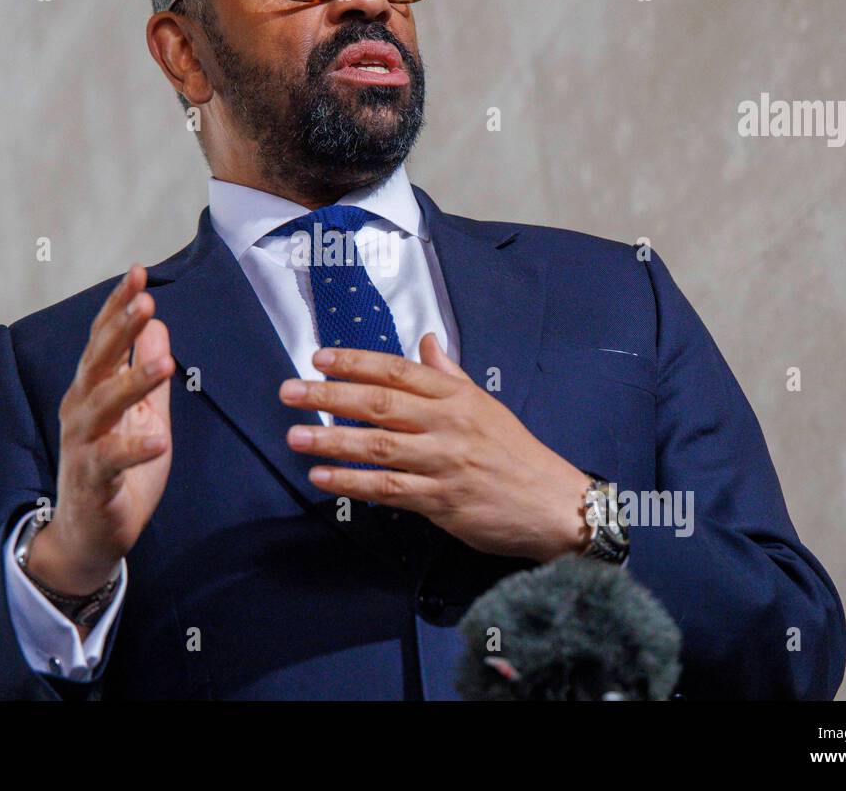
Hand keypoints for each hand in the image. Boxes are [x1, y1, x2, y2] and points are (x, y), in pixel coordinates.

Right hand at [28, 264, 174, 600]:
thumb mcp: (142, 412)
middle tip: (144, 301)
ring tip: (164, 363)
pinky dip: (134, 449)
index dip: (119, 306)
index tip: (138, 273)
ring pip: (103, 407)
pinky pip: (112, 461)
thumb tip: (159, 322)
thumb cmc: (117, 469)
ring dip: (133, 382)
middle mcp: (80, 410)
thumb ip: (147, 368)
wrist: (90, 534)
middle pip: (97, 362)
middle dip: (120, 330)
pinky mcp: (92, 481)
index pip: (104, 339)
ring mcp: (82, 445)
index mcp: (92, 389)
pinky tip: (158, 438)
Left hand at [278, 333, 590, 562]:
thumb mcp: (486, 405)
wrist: (555, 505)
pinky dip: (354, 483)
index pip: (398, 371)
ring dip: (333, 440)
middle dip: (330, 396)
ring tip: (295, 436)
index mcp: (457, 398)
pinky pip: (389, 489)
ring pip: (379, 447)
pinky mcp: (442, 501)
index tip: (319, 358)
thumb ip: (449, 376)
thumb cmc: (517, 454)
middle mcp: (448, 425)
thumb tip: (427, 340)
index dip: (356, 362)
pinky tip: (324, 477)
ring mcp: (444, 463)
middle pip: (380, 404)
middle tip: (290, 391)